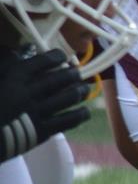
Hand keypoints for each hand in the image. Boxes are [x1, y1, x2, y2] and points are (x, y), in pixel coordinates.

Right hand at [0, 47, 88, 162]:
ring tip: (84, 89)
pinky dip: (81, 114)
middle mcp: (29, 92)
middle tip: (76, 73)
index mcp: (14, 77)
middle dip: (73, 74)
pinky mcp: (41, 131)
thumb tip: (20, 52)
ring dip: (81, 91)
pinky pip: (70, 120)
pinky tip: (84, 111)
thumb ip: (7, 66)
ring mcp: (37, 112)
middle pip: (63, 78)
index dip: (57, 56)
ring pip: (70, 97)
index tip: (62, 57)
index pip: (44, 60)